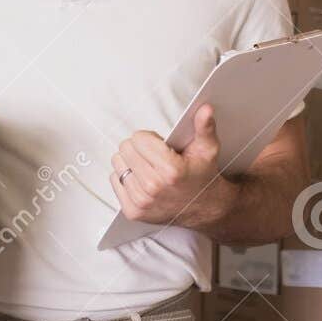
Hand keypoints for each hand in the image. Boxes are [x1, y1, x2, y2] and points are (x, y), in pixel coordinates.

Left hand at [110, 104, 232, 228]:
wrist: (203, 208)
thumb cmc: (202, 176)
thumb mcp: (207, 149)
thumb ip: (204, 127)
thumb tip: (205, 109)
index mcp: (171, 170)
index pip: (139, 138)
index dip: (150, 138)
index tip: (161, 146)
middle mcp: (154, 187)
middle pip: (125, 149)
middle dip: (139, 148)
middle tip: (155, 157)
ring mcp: (142, 201)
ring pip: (118, 164)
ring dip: (131, 162)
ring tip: (148, 168)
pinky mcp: (133, 211)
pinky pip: (114, 180)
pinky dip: (125, 177)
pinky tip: (142, 180)